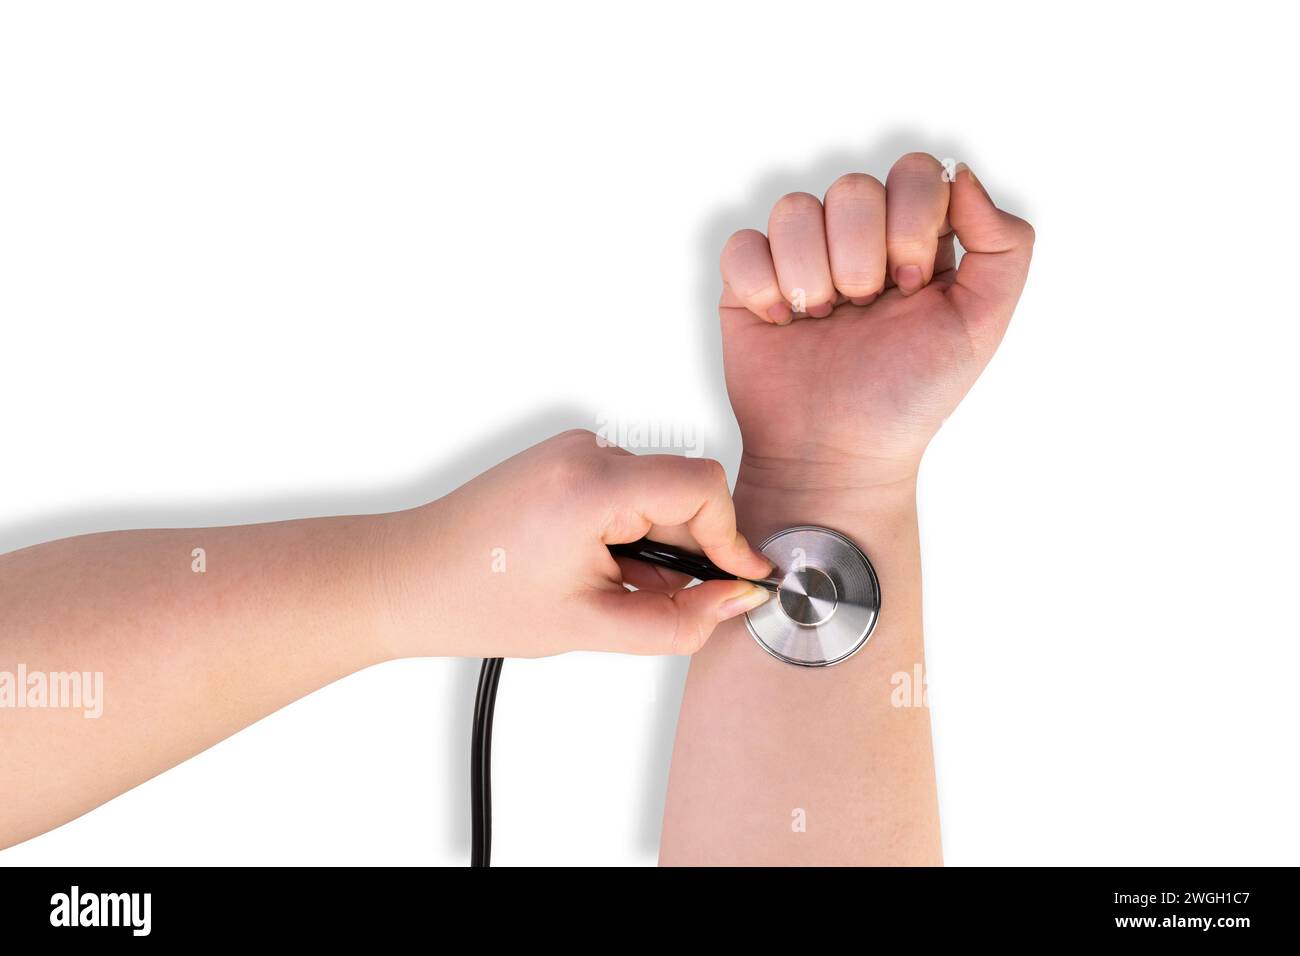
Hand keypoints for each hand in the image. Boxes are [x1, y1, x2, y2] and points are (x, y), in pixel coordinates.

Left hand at [380, 430, 772, 658]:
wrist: (408, 579)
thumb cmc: (478, 600)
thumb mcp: (590, 626)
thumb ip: (677, 620)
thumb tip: (734, 600)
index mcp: (589, 484)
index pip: (701, 485)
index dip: (730, 536)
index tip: (738, 579)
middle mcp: (582, 450)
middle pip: (680, 489)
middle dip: (688, 549)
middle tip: (668, 602)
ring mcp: (570, 449)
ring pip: (656, 490)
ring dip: (656, 543)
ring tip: (616, 590)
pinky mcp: (562, 458)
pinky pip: (626, 487)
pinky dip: (629, 530)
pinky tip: (601, 568)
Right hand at [718, 153, 1033, 496]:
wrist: (836, 452)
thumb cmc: (906, 397)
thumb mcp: (982, 325)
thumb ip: (1005, 245)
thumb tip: (960, 176)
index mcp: (915, 239)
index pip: (913, 174)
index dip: (911, 222)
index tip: (912, 287)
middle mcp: (857, 241)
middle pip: (852, 188)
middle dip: (860, 257)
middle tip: (865, 311)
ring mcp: (801, 258)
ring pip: (794, 209)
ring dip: (812, 275)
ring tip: (823, 323)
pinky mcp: (749, 284)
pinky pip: (743, 245)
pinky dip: (763, 287)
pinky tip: (783, 323)